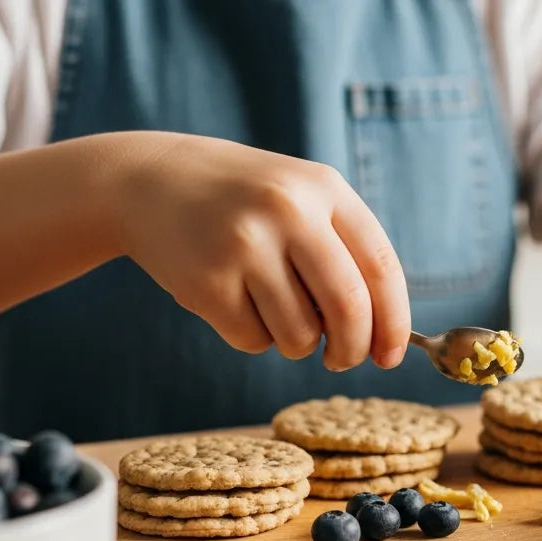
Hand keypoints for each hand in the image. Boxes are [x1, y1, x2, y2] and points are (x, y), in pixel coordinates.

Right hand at [116, 132, 409, 370]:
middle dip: (353, 349)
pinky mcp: (207, 281)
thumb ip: (342, 252)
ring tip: (272, 309)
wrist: (147, 180)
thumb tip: (377, 335)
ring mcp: (245, 245)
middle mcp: (288, 211)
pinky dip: (252, 336)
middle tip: (342, 359)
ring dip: (296, 342)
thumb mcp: (298, 197)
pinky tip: (233, 299)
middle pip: (349, 308)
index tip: (391, 356)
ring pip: (300, 335)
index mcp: (324, 188)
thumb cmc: (241, 201)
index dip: (394, 322)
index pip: (380, 268)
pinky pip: (253, 340)